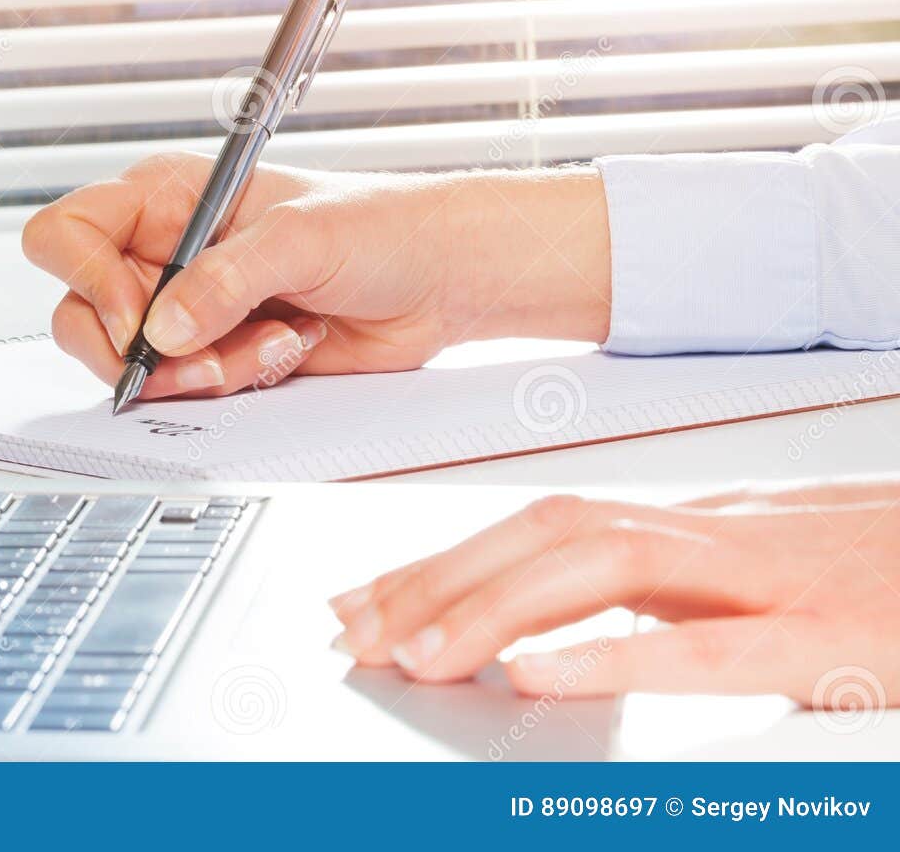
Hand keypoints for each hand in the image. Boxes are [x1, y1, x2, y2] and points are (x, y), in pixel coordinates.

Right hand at [21, 151, 610, 398]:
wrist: (442, 281)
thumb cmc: (383, 227)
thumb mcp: (304, 238)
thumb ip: (228, 278)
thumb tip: (162, 327)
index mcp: (166, 198)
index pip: (68, 235)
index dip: (88, 282)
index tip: (143, 319)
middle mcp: (163, 253)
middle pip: (81, 314)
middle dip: (139, 350)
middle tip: (202, 357)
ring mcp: (187, 309)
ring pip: (133, 364)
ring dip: (200, 372)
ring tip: (272, 343)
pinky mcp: (216, 355)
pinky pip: (184, 392)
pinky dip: (232, 385)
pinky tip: (285, 352)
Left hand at [329, 481, 899, 704]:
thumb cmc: (888, 570)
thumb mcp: (765, 577)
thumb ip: (670, 600)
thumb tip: (561, 628)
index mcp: (697, 527)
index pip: (541, 525)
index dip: (445, 559)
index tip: (367, 598)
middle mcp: (719, 533)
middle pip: (550, 532)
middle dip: (441, 578)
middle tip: (358, 631)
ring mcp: (775, 577)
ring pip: (607, 566)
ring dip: (497, 607)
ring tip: (421, 654)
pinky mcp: (836, 638)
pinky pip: (711, 648)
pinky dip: (617, 658)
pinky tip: (540, 678)